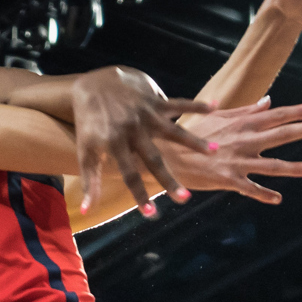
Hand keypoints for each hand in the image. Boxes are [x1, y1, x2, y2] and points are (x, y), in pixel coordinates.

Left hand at [69, 66, 213, 214]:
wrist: (92, 86)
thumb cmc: (89, 125)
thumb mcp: (86, 152)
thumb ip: (89, 182)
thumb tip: (85, 212)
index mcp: (115, 145)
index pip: (129, 175)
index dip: (139, 195)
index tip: (151, 214)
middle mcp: (133, 130)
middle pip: (154, 159)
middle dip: (168, 179)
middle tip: (184, 198)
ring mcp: (145, 114)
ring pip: (173, 131)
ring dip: (194, 141)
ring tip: (215, 152)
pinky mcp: (154, 101)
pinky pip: (178, 103)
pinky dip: (197, 105)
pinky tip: (216, 107)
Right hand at [173, 99, 301, 204]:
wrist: (170, 155)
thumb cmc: (195, 136)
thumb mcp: (220, 118)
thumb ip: (246, 111)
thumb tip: (268, 101)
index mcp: (243, 124)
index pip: (277, 115)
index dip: (298, 112)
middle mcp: (245, 141)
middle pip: (282, 134)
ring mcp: (238, 161)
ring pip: (273, 165)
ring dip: (296, 167)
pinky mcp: (228, 180)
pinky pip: (250, 189)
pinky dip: (264, 194)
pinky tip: (278, 199)